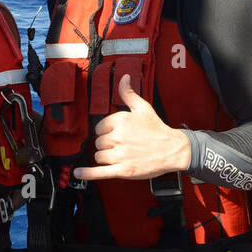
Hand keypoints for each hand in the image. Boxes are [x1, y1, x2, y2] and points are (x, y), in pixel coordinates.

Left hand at [73, 74, 190, 180]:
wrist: (173, 149)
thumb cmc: (158, 130)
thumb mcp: (143, 107)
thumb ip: (129, 93)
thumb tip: (124, 78)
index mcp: (120, 120)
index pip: (99, 128)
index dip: (106, 132)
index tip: (115, 134)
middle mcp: (118, 137)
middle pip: (98, 143)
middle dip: (107, 145)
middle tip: (121, 146)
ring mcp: (120, 155)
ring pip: (99, 156)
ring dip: (106, 157)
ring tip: (119, 156)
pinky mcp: (123, 170)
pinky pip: (99, 172)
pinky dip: (87, 173)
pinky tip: (78, 172)